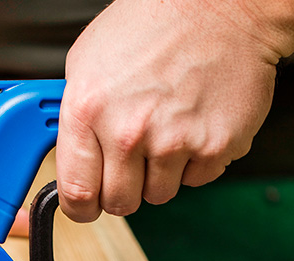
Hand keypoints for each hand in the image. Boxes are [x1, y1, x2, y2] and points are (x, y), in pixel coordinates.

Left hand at [55, 0, 284, 221]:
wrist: (222, 7)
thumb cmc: (154, 26)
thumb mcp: (87, 63)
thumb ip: (76, 117)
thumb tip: (70, 157)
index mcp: (88, 111)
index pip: (76, 192)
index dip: (80, 208)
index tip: (86, 206)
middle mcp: (128, 131)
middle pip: (119, 203)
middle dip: (123, 190)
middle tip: (132, 161)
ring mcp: (174, 142)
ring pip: (158, 195)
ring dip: (160, 174)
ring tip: (166, 129)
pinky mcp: (215, 146)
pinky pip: (197, 179)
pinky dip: (195, 161)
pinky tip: (193, 124)